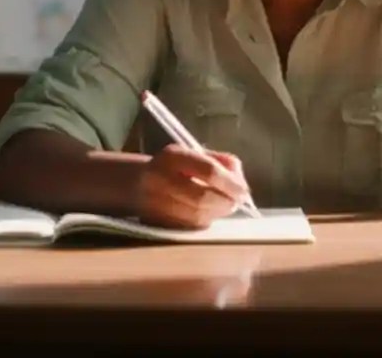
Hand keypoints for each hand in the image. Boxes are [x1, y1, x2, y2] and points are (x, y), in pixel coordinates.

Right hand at [133, 144, 251, 228]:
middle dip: (225, 203)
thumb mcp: (196, 153)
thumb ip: (222, 162)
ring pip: (196, 215)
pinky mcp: (156, 221)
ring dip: (217, 214)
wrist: (137, 182)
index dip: (230, 184)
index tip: (244, 192)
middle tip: (236, 203)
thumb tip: (240, 182)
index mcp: (172, 156)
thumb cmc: (176, 166)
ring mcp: (155, 203)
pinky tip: (209, 214)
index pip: (208, 171)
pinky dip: (205, 221)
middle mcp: (160, 178)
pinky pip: (188, 226)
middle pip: (202, 197)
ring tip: (225, 208)